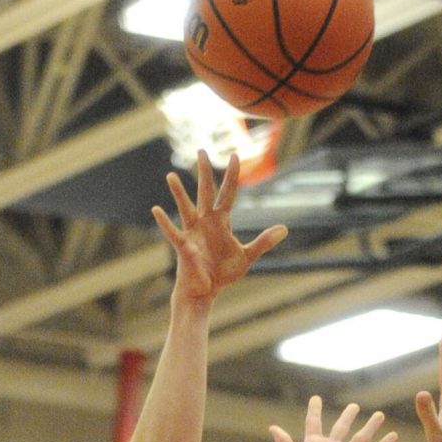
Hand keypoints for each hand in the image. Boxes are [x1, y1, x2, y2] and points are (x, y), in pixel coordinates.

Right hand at [153, 150, 285, 303]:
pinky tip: (156, 210)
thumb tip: (284, 228)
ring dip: (179, 193)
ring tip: (171, 176)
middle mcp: (205, 222)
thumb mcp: (246, 256)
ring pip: (186, 208)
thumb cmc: (222, 273)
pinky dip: (165, 222)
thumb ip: (263, 242)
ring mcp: (193, 232)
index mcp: (221, 221)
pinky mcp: (184, 246)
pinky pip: (173, 232)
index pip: (227, 194)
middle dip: (204, 172)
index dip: (232, 176)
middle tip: (201, 151)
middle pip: (205, 192)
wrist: (206, 291)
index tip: (235, 156)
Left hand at [270, 396, 396, 441]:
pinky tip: (393, 435)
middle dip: (347, 416)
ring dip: (370, 425)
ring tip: (379, 414)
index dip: (314, 410)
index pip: (314, 422)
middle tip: (354, 405)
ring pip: (361, 435)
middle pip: (341, 427)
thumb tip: (273, 427)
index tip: (316, 398)